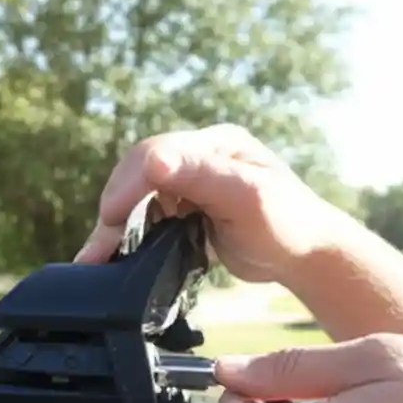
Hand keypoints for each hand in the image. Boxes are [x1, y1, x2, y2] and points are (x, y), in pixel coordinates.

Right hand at [73, 123, 345, 282]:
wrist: (308, 256)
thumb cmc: (288, 224)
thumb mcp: (249, 197)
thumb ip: (202, 176)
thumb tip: (153, 160)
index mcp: (215, 144)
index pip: (157, 152)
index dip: (129, 184)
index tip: (110, 218)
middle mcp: (199, 158)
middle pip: (139, 174)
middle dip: (115, 208)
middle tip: (97, 248)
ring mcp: (192, 184)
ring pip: (139, 197)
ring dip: (116, 226)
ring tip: (94, 258)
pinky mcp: (188, 211)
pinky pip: (149, 217)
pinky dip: (130, 236)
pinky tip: (114, 256)